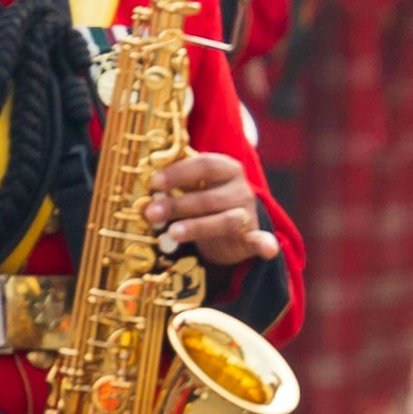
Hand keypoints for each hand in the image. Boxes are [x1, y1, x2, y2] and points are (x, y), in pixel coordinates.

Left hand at [150, 149, 268, 265]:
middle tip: (151, 213)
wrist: (233, 228)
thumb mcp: (193, 188)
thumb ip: (175, 185)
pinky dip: (266, 245)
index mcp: (225, 168)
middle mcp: (240, 189)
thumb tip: (144, 186)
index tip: (154, 183)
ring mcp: (248, 213)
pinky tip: (267, 249)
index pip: (204, 164)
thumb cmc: (205, 202)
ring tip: (172, 233)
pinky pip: (261, 240)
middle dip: (178, 205)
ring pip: (227, 220)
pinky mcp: (254, 237)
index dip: (178, 173)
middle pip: (209, 196)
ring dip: (198, 226)